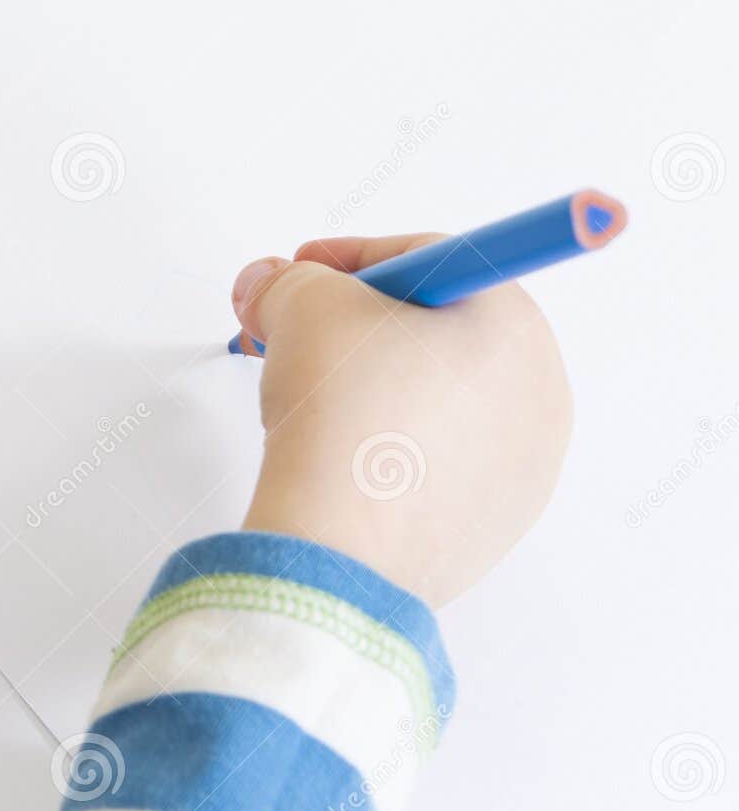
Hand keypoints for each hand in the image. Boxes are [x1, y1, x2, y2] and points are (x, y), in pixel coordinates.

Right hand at [231, 232, 571, 606]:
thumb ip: (286, 281)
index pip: (426, 260)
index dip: (348, 260)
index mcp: (516, 322)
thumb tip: (269, 285)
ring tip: (314, 399)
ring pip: (440, 396)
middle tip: (299, 336)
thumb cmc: (346, 420)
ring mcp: (528, 464)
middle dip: (359, 324)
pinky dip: (394, 443)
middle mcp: (541, 390)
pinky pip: (442, 458)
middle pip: (437, 328)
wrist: (346, 550)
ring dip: (376, 382)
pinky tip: (343, 454)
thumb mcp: (303, 306)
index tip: (300, 275)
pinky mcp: (498, 522)